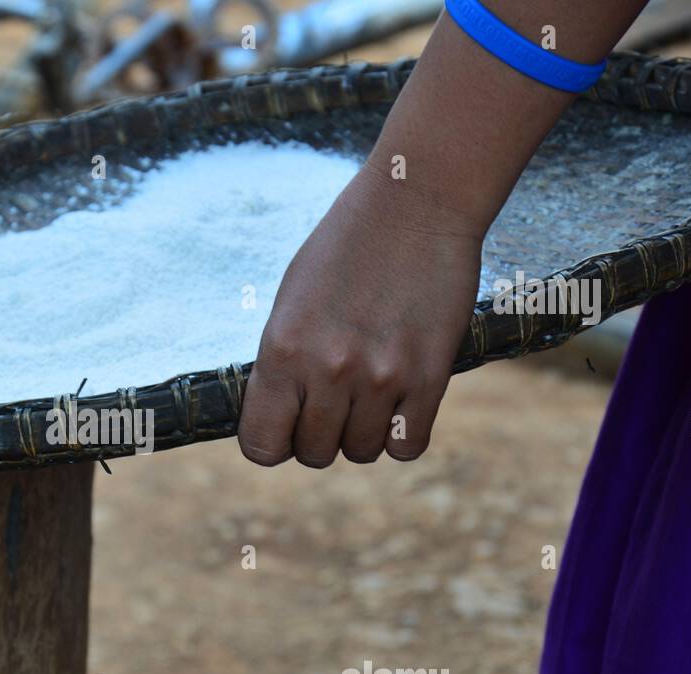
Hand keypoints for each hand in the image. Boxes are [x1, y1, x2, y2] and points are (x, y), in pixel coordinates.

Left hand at [237, 171, 481, 467]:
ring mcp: (381, 377)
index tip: (286, 424)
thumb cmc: (344, 247)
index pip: (262, 446)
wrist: (416, 203)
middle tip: (333, 400)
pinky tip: (401, 404)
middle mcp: (328, 370)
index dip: (272, 441)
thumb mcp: (290, 302)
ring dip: (362, 434)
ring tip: (368, 394)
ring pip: (362, 452)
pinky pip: (408, 445)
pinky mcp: (429, 377)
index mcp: (282, 350)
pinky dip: (402, 434)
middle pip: (314, 453)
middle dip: (319, 436)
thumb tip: (280, 417)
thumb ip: (282, 363)